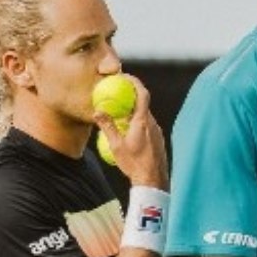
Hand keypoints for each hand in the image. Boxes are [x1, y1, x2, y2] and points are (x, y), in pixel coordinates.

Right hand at [93, 74, 169, 189]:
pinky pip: (147, 126)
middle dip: (131, 96)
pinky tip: (128, 131)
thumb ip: (107, 127)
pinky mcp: (158, 140)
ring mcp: (157, 132)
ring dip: (133, 112)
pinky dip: (138, 123)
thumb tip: (97, 112)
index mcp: (143, 122)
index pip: (142, 94)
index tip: (125, 76)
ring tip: (120, 113)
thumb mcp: (116, 146)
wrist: (153, 181)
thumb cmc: (134, 164)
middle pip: (143, 104)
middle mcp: (153, 124)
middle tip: (118, 93)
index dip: (135, 82)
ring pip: (145, 116)